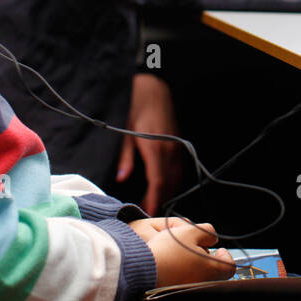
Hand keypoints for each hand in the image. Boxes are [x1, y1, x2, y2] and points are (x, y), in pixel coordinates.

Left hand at [119, 74, 184, 213]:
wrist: (155, 89)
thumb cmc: (137, 108)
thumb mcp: (126, 132)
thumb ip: (125, 157)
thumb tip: (121, 178)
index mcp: (154, 148)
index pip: (157, 181)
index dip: (153, 199)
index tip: (148, 211)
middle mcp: (169, 150)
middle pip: (168, 183)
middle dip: (159, 200)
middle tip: (146, 211)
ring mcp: (176, 148)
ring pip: (175, 178)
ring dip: (166, 192)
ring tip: (152, 202)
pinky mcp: (178, 145)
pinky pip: (178, 169)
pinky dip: (172, 181)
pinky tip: (163, 187)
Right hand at [142, 218, 234, 286]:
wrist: (142, 269)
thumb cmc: (168, 250)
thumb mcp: (190, 231)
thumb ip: (207, 232)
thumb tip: (213, 239)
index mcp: (211, 270)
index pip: (230, 267)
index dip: (226, 256)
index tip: (218, 249)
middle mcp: (203, 284)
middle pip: (215, 273)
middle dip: (208, 259)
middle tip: (197, 249)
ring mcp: (190, 292)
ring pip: (200, 277)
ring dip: (195, 266)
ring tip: (181, 255)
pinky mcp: (176, 295)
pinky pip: (186, 284)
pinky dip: (183, 274)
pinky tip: (172, 265)